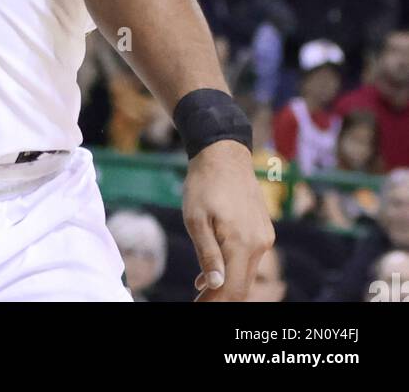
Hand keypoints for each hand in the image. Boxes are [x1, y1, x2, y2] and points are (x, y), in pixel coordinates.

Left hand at [182, 140, 273, 301]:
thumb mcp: (196, 219)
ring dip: (226, 284)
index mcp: (242, 242)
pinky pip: (249, 257)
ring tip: (200, 290)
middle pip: (242, 285)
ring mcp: (264, 236)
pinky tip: (214, 271)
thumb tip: (215, 285)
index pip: (232, 289)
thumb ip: (207, 254)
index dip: (214, 303)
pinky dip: (233, 268)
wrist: (224, 153)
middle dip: (219, 298)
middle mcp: (259, 243)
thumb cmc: (204, 184)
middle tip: (197, 302)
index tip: (196, 308)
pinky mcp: (263, 229)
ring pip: (246, 272)